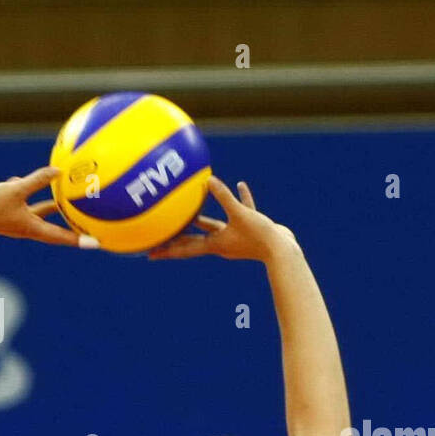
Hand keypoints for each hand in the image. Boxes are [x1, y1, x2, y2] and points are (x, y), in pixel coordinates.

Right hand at [0, 165, 87, 246]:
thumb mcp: (17, 189)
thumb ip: (37, 180)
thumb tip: (57, 171)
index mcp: (34, 227)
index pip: (63, 236)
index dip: (80, 240)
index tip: (97, 244)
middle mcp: (28, 227)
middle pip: (54, 227)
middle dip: (68, 223)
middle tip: (84, 221)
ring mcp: (17, 222)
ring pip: (37, 213)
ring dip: (48, 207)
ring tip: (59, 198)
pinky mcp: (6, 214)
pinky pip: (22, 204)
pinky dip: (26, 195)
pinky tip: (21, 181)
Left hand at [148, 177, 296, 261]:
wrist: (285, 251)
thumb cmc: (261, 237)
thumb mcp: (241, 214)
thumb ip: (225, 198)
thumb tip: (209, 181)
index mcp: (216, 244)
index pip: (186, 248)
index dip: (167, 250)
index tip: (149, 254)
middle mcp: (222, 243)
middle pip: (194, 240)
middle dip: (177, 237)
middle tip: (160, 234)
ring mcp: (235, 237)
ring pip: (214, 226)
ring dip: (203, 218)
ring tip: (191, 210)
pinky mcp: (249, 229)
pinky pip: (239, 212)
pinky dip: (237, 200)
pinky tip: (239, 186)